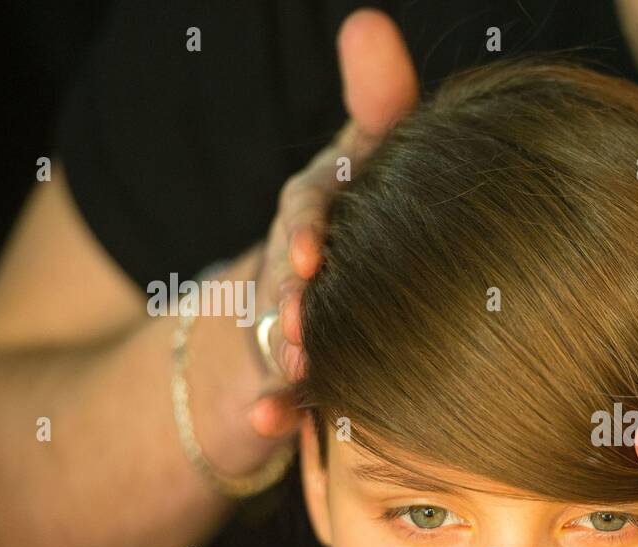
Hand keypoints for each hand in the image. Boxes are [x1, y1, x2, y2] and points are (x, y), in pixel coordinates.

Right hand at [248, 8, 419, 438]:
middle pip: (286, 271)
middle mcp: (291, 270)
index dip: (308, 222)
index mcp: (316, 217)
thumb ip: (373, 112)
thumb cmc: (334, 249)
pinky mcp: (276, 388)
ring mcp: (279, 330)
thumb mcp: (351, 179)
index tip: (311, 248)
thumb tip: (369, 24)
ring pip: (279, 333)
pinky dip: (269, 410)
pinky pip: (270, 400)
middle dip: (294, 285)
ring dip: (285, 344)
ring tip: (298, 360)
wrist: (265, 334)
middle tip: (307, 301)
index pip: (308, 206)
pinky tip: (270, 417)